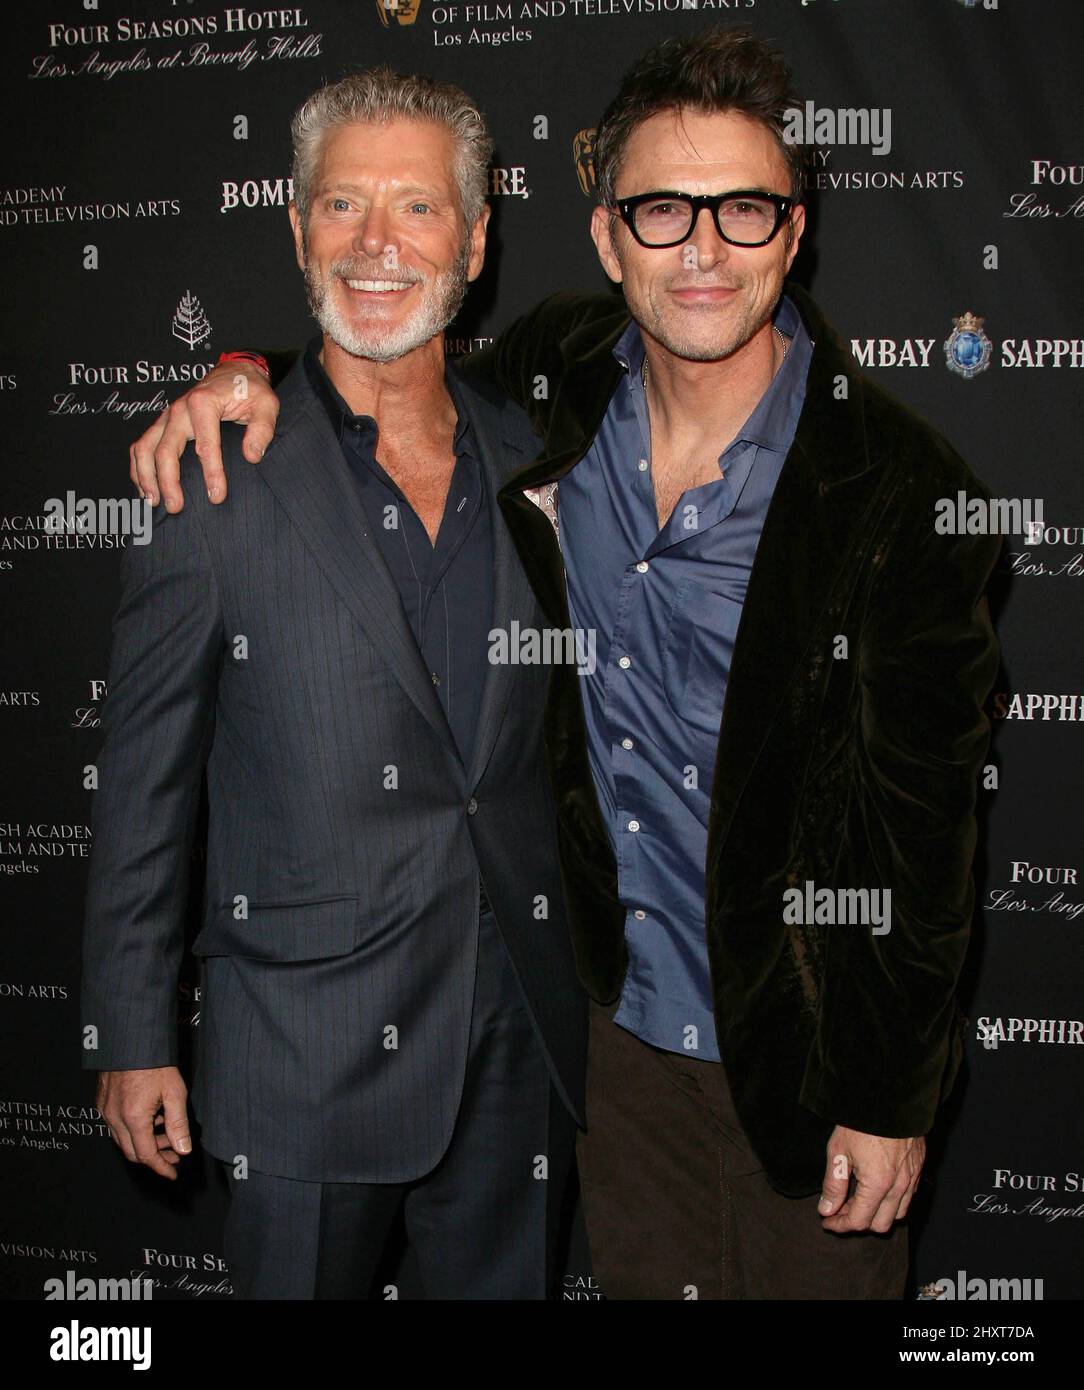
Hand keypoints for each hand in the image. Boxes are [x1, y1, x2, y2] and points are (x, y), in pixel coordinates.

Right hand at [97, 1067, 191, 1180]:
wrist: (131, 1039)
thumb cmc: (155, 1062)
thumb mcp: (174, 1092)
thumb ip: (178, 1124)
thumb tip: (183, 1150)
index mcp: (133, 1118)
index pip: (146, 1155)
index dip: (161, 1167)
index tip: (172, 1173)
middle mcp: (114, 1118)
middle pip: (132, 1152)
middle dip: (155, 1157)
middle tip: (174, 1155)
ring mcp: (105, 1110)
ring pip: (123, 1140)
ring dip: (144, 1143)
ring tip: (167, 1135)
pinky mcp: (101, 1102)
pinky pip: (116, 1126)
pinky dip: (134, 1130)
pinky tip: (151, 1120)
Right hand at [129, 361, 279, 511]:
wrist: (234, 373)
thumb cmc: (251, 390)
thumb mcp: (267, 405)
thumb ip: (262, 430)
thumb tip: (252, 456)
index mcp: (204, 403)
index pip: (205, 445)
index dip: (211, 473)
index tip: (216, 497)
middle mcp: (180, 409)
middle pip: (166, 449)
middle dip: (168, 481)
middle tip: (175, 507)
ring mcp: (167, 416)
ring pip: (145, 447)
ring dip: (146, 476)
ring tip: (153, 502)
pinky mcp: (163, 423)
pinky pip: (142, 445)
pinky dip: (138, 467)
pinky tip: (145, 488)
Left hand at [817, 1126, 924, 1232]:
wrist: (890, 1096)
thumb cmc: (862, 1120)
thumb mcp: (839, 1150)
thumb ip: (833, 1184)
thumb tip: (827, 1209)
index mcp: (878, 1184)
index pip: (859, 1221)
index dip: (840, 1224)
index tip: (827, 1220)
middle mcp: (899, 1186)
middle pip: (881, 1225)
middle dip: (858, 1221)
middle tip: (840, 1209)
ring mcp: (912, 1178)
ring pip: (898, 1214)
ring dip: (878, 1213)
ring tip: (858, 1199)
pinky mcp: (918, 1168)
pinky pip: (908, 1197)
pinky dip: (892, 1201)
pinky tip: (876, 1187)